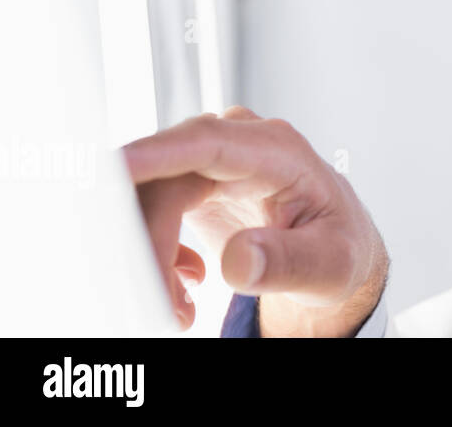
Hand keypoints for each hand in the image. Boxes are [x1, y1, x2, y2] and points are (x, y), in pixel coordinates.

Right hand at [123, 106, 388, 335]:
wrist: (334, 250)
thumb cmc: (338, 248)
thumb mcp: (332, 265)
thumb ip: (290, 262)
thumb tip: (240, 259)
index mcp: (281, 151)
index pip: (210, 142)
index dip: (159, 153)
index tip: (113, 169)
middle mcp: (242, 145)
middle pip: (168, 178)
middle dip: (151, 244)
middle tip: (166, 307)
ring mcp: (215, 161)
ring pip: (151, 195)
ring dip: (151, 256)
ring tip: (180, 309)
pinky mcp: (195, 182)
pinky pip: (150, 209)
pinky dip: (156, 254)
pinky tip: (187, 282)